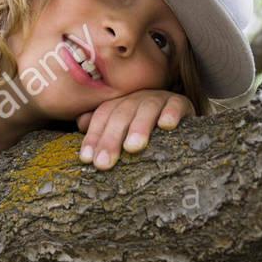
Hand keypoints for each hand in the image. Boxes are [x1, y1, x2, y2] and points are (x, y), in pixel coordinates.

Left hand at [76, 89, 195, 170]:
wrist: (181, 116)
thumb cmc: (147, 128)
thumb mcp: (125, 129)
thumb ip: (103, 127)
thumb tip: (80, 123)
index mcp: (121, 104)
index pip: (103, 116)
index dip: (93, 136)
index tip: (87, 159)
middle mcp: (137, 98)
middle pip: (121, 114)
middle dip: (111, 139)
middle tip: (104, 163)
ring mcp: (159, 99)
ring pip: (147, 109)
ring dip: (139, 127)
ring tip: (132, 147)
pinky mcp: (181, 103)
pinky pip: (175, 105)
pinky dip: (171, 113)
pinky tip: (166, 126)